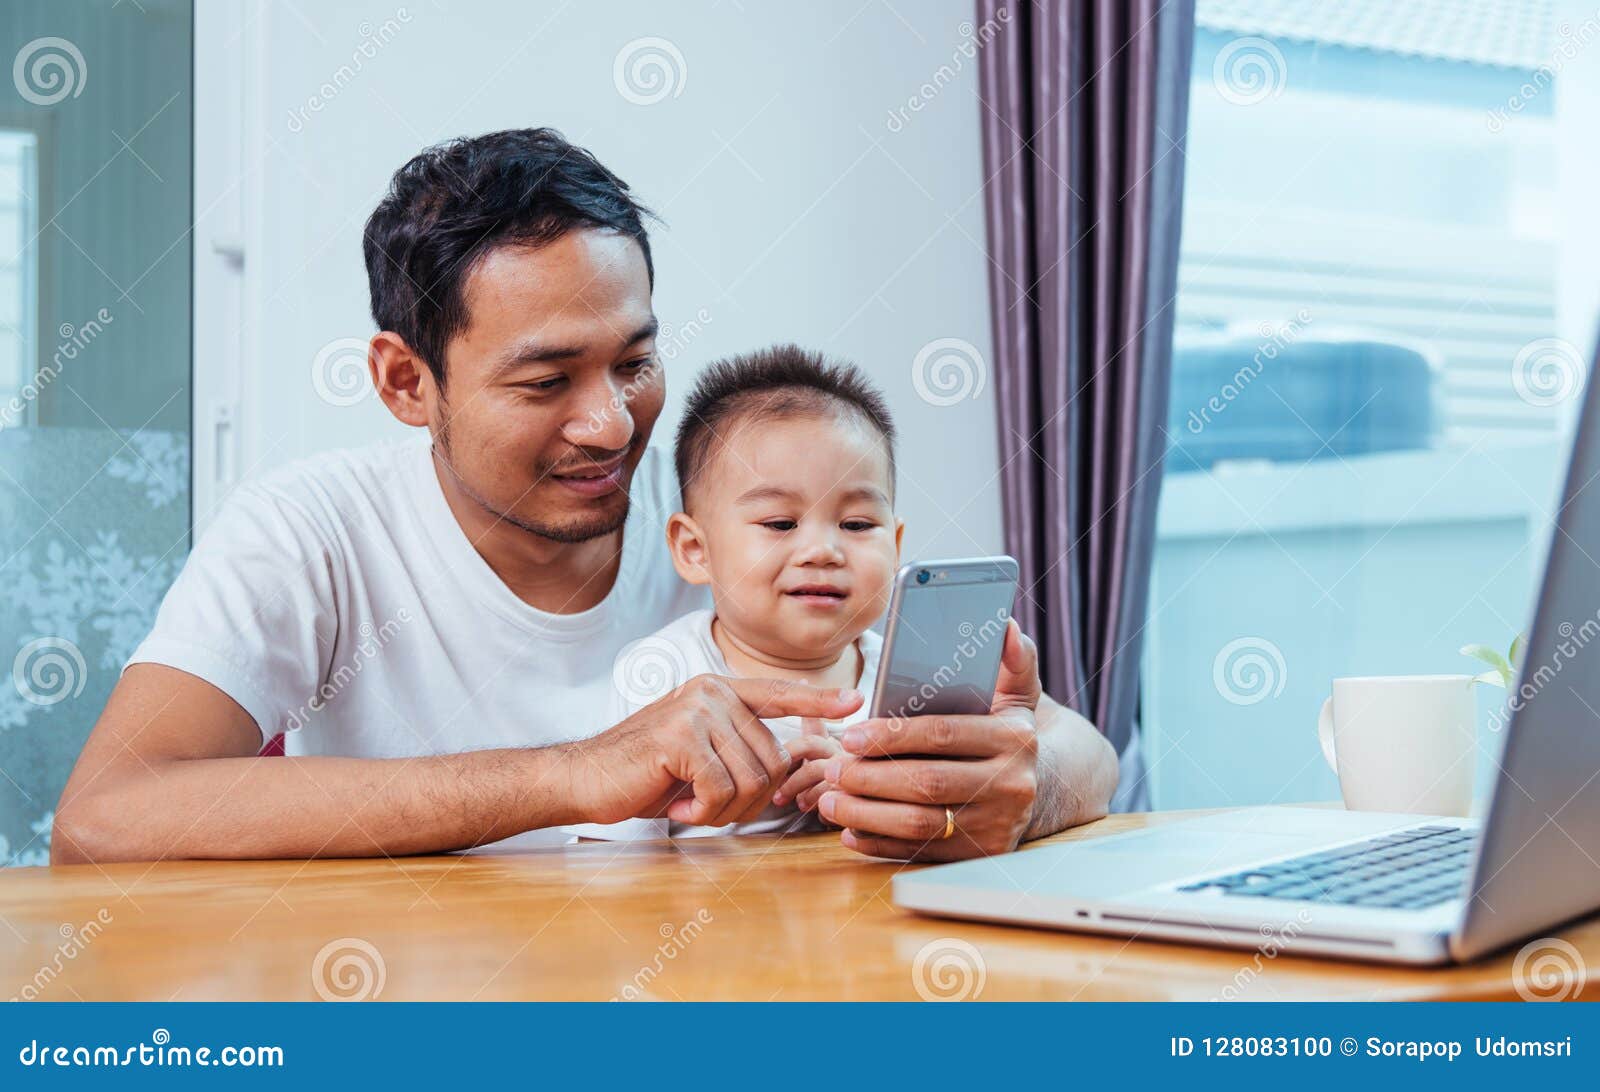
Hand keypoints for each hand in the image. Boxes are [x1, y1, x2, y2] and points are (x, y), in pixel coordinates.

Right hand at [561, 675, 861, 826]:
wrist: (585, 781)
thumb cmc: (644, 775)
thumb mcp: (701, 755)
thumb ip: (739, 748)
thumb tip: (792, 761)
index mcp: (719, 691)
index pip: (779, 694)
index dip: (818, 700)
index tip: (853, 703)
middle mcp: (711, 691)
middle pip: (772, 759)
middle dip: (749, 799)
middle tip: (706, 806)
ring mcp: (696, 710)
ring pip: (751, 778)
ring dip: (724, 809)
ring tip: (689, 804)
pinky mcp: (680, 737)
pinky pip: (721, 789)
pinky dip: (703, 812)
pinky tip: (677, 806)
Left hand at [818, 620, 1041, 860]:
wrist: (1037, 788)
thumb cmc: (1004, 732)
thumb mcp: (1016, 694)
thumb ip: (1012, 658)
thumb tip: (1004, 625)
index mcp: (1014, 738)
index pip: (941, 734)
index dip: (890, 736)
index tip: (848, 735)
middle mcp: (1012, 784)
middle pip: (927, 783)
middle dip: (870, 777)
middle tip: (831, 768)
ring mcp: (997, 825)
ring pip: (920, 824)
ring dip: (867, 814)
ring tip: (831, 800)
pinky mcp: (979, 855)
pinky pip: (921, 854)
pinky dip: (881, 845)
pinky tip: (851, 832)